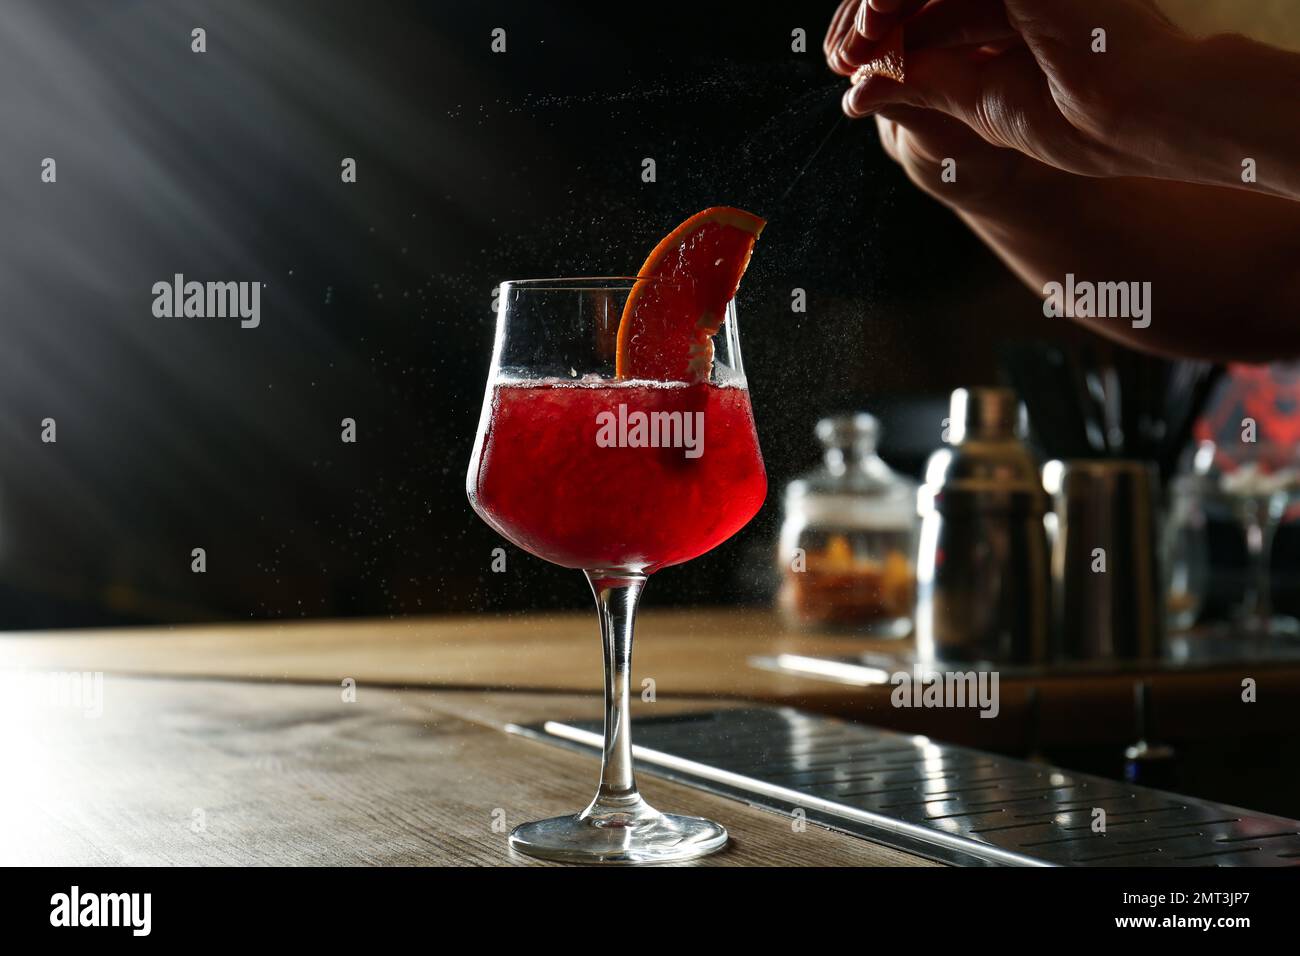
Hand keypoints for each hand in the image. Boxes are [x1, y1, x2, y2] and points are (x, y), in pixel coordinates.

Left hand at [829, 0, 1299, 198]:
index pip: (928, 8)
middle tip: (837, 57)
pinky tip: (876, 16)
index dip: (879, 33)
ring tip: (853, 44)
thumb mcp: (980, 100)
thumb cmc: (1082, 119)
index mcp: (1013, 9)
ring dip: (878, 3)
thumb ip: (924, 82)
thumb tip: (854, 92)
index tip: (842, 66)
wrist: (1141, 117)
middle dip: (868, 17)